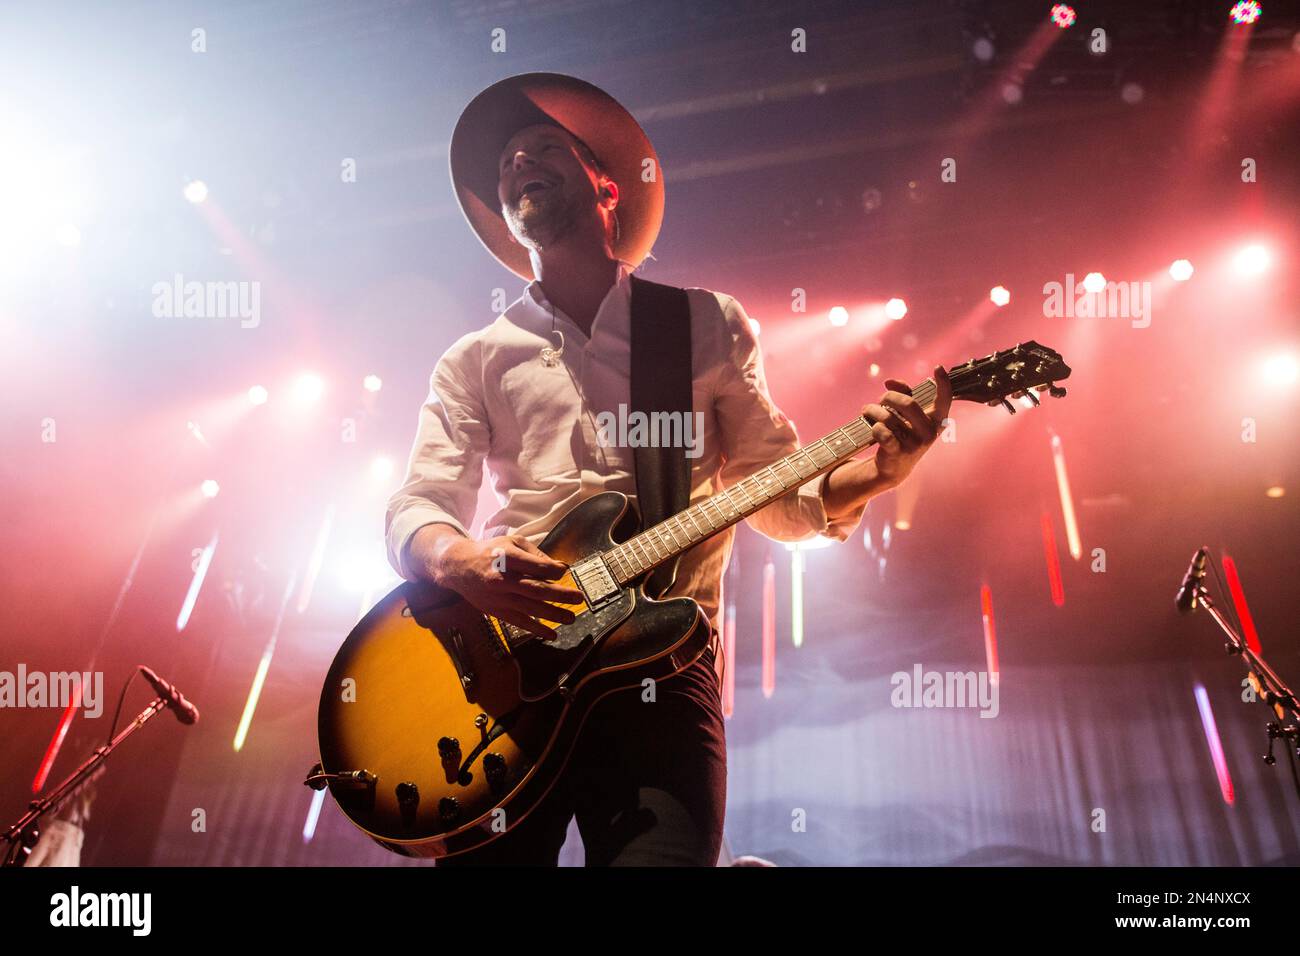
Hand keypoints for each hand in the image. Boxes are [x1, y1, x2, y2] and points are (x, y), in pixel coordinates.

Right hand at [410, 528, 582, 638]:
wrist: (459, 567)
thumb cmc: (490, 551)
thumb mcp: (512, 543)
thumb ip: (536, 554)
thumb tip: (561, 568)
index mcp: (507, 557)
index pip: (535, 566)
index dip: (553, 571)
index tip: (565, 572)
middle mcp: (502, 579)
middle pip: (535, 589)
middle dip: (559, 595)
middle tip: (578, 598)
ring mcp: (499, 597)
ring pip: (529, 608)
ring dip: (552, 614)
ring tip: (571, 617)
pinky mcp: (496, 610)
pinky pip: (519, 622)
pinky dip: (536, 629)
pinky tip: (552, 634)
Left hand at [860, 365, 951, 489]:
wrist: (893, 467)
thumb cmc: (902, 433)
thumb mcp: (908, 415)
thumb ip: (903, 393)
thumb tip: (889, 382)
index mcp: (936, 421)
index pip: (945, 399)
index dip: (944, 383)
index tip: (938, 367)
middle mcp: (929, 433)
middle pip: (908, 403)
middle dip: (889, 397)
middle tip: (880, 399)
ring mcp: (915, 444)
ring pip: (888, 416)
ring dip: (873, 410)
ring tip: (867, 411)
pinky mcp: (897, 452)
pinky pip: (881, 431)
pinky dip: (873, 426)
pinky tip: (871, 426)